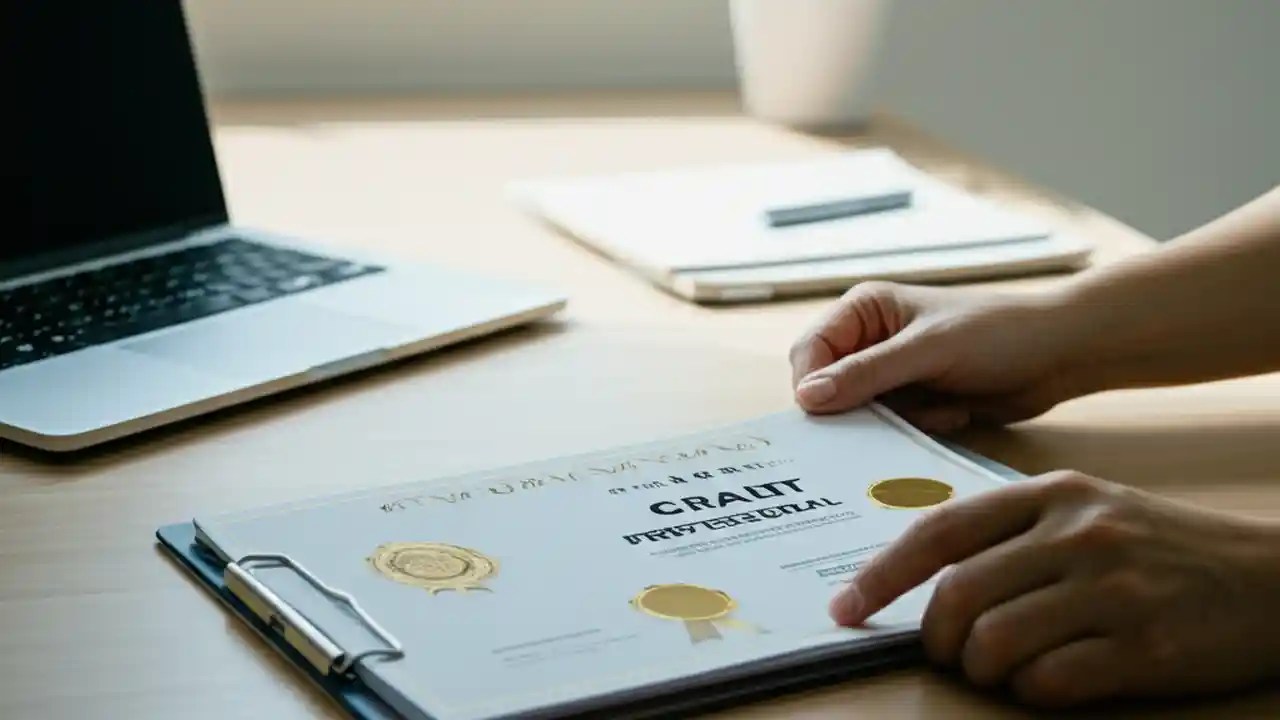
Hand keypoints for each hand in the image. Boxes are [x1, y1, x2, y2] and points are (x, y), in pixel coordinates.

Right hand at [789, 281, 1089, 431]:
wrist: (1061, 355)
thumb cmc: (999, 334)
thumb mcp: (928, 351)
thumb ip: (866, 374)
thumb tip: (807, 398)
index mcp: (864, 309)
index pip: (810, 351)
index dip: (812, 384)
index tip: (827, 415)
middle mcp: (870, 339)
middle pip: (829, 386)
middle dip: (858, 408)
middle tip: (893, 418)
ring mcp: (892, 372)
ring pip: (860, 414)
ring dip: (895, 421)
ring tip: (940, 409)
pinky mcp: (914, 400)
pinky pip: (891, 428)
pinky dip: (919, 428)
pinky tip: (956, 412)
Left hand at [830, 471, 1279, 707]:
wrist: (1272, 578)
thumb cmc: (1159, 547)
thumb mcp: (1086, 511)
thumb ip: (1010, 531)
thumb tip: (925, 576)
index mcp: (1052, 494)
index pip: (939, 531)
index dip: (881, 575)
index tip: (843, 607)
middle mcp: (1078, 533)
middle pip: (956, 596)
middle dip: (935, 639)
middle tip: (949, 654)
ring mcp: (1114, 589)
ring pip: (994, 643)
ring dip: (982, 671)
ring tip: (1003, 669)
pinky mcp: (1146, 647)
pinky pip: (1049, 683)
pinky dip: (1033, 692)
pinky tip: (1053, 681)